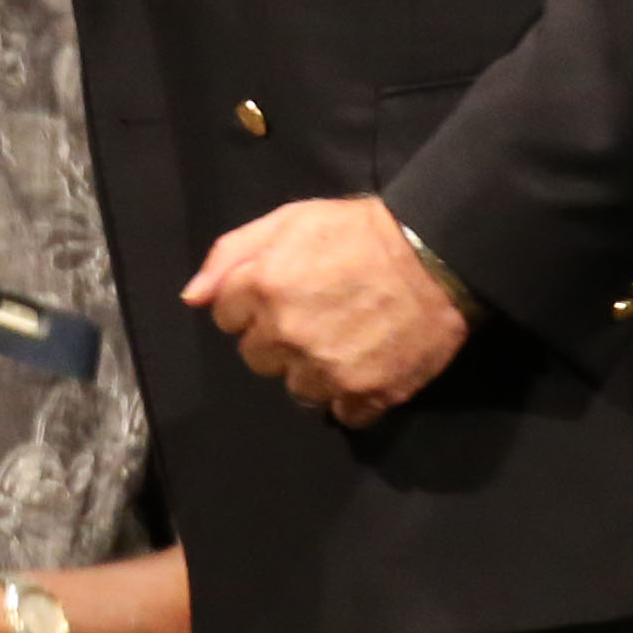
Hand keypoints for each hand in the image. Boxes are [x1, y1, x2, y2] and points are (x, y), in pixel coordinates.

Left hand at [182, 196, 468, 428]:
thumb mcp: (291, 219)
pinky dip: (351, 396)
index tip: (282, 293)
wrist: (439, 255)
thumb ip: (231, 254)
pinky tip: (367, 366)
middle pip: (257, 358)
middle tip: (316, 314)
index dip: (253, 304)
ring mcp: (325, 369)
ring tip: (345, 341)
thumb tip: (192, 298)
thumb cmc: (361, 231)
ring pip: (296, 389)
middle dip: (278, 339)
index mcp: (262, 287)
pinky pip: (342, 413)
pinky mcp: (364, 394)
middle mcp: (286, 334)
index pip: (226, 318)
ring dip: (313, 371)